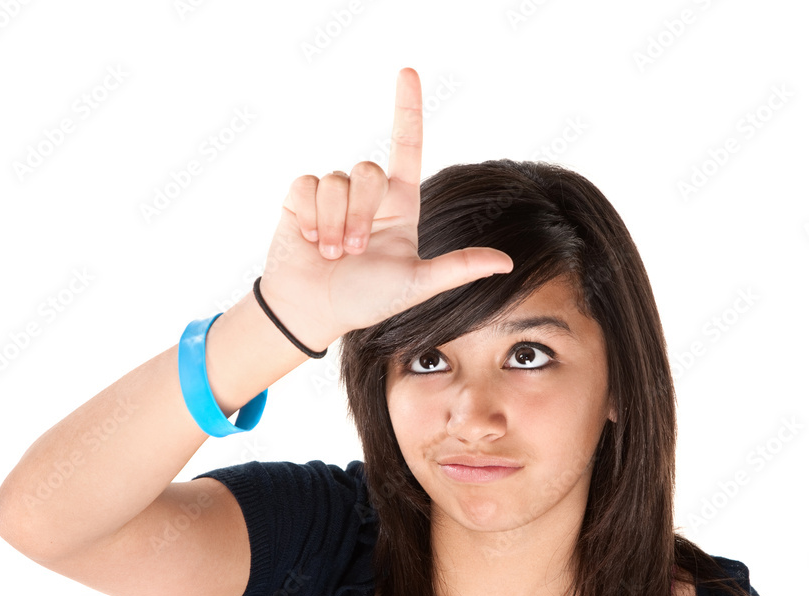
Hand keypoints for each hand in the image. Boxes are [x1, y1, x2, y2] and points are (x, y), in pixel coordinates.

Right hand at [259, 67, 512, 348]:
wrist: (312, 311)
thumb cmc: (365, 300)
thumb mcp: (416, 284)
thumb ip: (458, 268)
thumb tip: (508, 262)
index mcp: (399, 207)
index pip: (406, 147)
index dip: (407, 110)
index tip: (408, 72)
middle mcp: (368, 196)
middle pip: (368, 170)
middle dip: (359, 214)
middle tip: (352, 251)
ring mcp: (334, 195)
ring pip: (336, 179)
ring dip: (333, 222)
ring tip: (329, 252)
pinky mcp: (301, 198)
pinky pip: (307, 185)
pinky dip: (309, 216)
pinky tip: (308, 239)